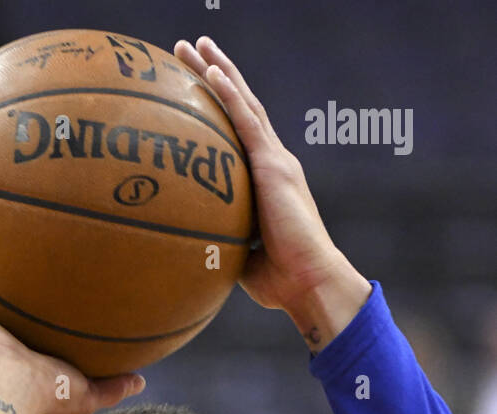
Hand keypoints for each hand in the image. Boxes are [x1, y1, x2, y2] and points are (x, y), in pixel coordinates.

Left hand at [173, 36, 370, 340]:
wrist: (309, 282)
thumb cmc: (280, 281)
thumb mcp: (240, 259)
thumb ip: (220, 243)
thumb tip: (191, 249)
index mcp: (267, 181)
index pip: (239, 134)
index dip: (220, 107)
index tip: (197, 85)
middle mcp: (273, 162)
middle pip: (240, 107)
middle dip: (215, 75)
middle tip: (190, 49)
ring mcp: (275, 160)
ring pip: (243, 104)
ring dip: (218, 71)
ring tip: (195, 45)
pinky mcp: (274, 166)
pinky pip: (247, 122)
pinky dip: (229, 95)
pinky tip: (212, 72)